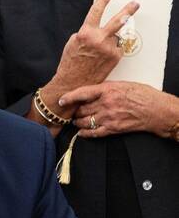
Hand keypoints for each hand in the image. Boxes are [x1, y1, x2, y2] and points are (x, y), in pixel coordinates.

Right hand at [47, 0, 137, 104]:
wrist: (74, 81)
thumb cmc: (71, 62)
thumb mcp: (72, 42)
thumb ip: (86, 32)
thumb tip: (97, 27)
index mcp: (86, 33)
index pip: (96, 11)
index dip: (102, 0)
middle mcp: (99, 39)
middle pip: (118, 21)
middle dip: (128, 11)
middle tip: (135, 4)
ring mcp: (109, 48)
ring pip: (115, 36)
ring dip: (110, 39)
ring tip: (99, 49)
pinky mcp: (116, 57)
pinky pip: (117, 47)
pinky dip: (111, 49)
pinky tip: (102, 57)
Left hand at [62, 81, 176, 138]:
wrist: (156, 110)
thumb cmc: (142, 95)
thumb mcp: (122, 84)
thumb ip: (105, 88)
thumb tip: (91, 90)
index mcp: (108, 90)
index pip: (82, 93)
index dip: (69, 97)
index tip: (61, 100)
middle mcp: (106, 104)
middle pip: (81, 109)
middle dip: (75, 111)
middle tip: (72, 111)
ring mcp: (109, 118)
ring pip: (84, 121)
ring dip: (78, 122)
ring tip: (76, 120)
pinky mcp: (113, 129)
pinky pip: (94, 133)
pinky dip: (85, 133)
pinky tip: (81, 132)